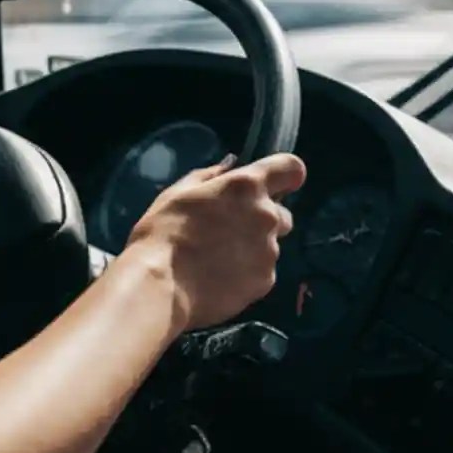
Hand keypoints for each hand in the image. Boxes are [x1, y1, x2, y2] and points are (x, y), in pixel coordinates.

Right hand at [122, 153, 306, 330]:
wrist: (161, 284)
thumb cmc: (163, 232)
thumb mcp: (177, 193)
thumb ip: (209, 176)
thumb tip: (229, 167)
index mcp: (246, 187)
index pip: (291, 168)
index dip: (286, 175)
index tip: (276, 185)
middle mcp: (266, 216)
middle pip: (281, 214)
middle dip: (262, 219)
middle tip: (230, 231)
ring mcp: (269, 251)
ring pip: (270, 245)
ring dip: (252, 248)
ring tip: (218, 259)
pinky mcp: (266, 281)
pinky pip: (262, 272)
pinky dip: (247, 273)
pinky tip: (220, 277)